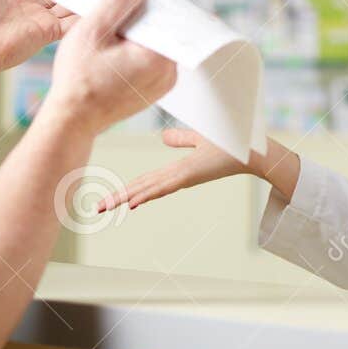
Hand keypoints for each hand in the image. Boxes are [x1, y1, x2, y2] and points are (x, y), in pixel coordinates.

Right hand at [44, 0, 175, 132]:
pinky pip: (150, 59)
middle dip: (142, 14)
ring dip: (137, 32)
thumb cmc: (78, 79)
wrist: (72, 119)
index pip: (170, 16)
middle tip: (120, 3)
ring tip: (112, 26)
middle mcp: (168, 72)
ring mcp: (162, 83)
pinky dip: (135, 49)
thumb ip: (116, 2)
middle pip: (162, 29)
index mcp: (159, 57)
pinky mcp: (152, 90)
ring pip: (155, 44)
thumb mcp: (91, 31)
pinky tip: (113, 45)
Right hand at [96, 128, 248, 211]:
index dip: (127, 190)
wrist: (251, 151)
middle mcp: (175, 178)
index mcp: (175, 171)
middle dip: (117, 198)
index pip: (145, 182)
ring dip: (124, 199)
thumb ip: (181, 140)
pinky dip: (147, 194)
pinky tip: (132, 203)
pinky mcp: (189, 177)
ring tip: (104, 207)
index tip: (110, 200)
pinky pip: (163, 187)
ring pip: (147, 190)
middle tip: (96, 209)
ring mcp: (181, 178)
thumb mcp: (199, 139)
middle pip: (140, 189)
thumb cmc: (230, 145)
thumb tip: (162, 139)